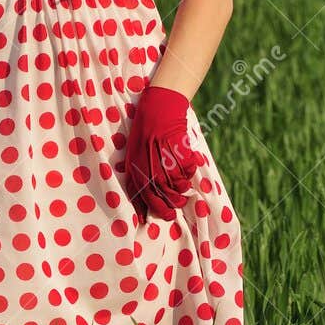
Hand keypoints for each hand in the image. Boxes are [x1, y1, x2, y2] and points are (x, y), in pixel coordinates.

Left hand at [121, 84, 208, 222]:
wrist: (158, 108)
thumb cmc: (145, 132)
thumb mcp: (134, 155)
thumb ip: (138, 178)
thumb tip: (141, 207)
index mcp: (136, 170)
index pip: (145, 199)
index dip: (158, 211)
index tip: (168, 216)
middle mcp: (149, 168)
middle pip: (166, 196)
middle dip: (175, 202)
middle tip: (180, 201)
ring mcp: (165, 161)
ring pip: (179, 186)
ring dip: (183, 186)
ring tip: (183, 182)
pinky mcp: (178, 153)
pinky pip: (188, 171)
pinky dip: (190, 169)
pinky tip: (187, 162)